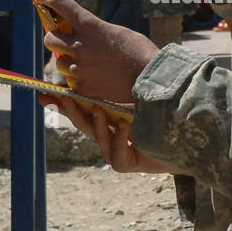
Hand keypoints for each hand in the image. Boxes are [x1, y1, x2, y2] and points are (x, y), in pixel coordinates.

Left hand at [34, 0, 158, 102]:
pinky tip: (96, 79)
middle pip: (49, 38)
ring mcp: (79, 68)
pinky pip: (71, 82)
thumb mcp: (115, 32)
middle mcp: (80, 45)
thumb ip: (93, 30)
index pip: (59, 2)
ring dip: (68, 62)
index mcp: (90, 25)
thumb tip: (78, 28)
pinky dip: (79, 80)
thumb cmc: (138, 52)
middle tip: (65, 41)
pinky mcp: (82, 87)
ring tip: (89, 65)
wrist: (150, 79)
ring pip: (59, 63)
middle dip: (55, 39)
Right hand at [39, 95, 177, 173]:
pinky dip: (119, 140)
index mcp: (108, 120)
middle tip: (66, 97)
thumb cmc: (164, 115)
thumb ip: (120, 87)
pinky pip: (116, 156)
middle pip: (84, 125)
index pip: (80, 111)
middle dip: (73, 112)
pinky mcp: (128, 165)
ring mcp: (117, 152)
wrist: (188, 139)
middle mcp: (109, 137)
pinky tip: (125, 126)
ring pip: (99, 140)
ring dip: (98, 124)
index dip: (62, 104)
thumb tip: (104, 65)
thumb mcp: (140, 97)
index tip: (43, 95)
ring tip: (99, 108)